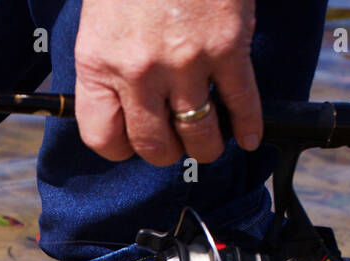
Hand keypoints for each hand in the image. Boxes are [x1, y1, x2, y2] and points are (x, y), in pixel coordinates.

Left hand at [74, 0, 259, 165]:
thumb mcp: (101, 18)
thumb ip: (108, 63)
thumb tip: (120, 103)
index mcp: (99, 63)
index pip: (102, 137)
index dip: (119, 149)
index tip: (131, 145)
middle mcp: (139, 71)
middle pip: (152, 145)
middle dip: (165, 153)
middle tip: (174, 145)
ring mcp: (185, 63)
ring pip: (199, 132)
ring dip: (206, 146)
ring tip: (210, 143)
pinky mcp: (227, 47)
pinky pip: (241, 102)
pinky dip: (249, 125)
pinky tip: (250, 136)